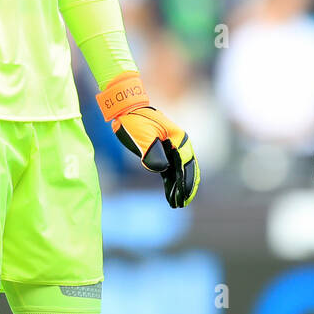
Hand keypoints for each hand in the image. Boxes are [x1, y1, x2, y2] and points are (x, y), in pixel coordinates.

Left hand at [96, 72, 199, 208]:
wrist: (126, 109)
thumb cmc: (135, 120)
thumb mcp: (142, 135)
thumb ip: (152, 152)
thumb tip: (162, 170)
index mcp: (177, 137)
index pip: (185, 163)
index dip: (185, 181)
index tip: (183, 195)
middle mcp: (178, 143)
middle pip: (187, 168)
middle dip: (186, 187)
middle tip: (182, 203)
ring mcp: (172, 147)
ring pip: (179, 170)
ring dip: (179, 186)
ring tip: (176, 203)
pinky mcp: (163, 151)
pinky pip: (171, 169)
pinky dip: (171, 182)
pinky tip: (170, 194)